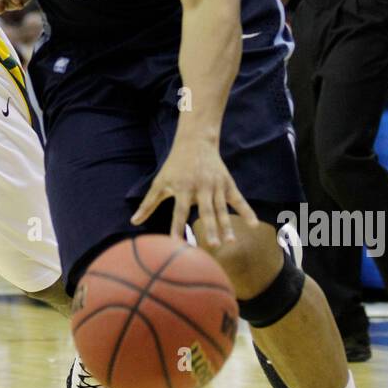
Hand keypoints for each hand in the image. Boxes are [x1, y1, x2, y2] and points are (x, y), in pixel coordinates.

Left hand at [131, 136, 257, 247]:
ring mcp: (216, 185)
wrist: (196, 142)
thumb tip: (133, 222)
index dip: (177, 226)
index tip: (175, 243)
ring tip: (230, 242)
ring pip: (222, 208)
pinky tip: (254, 225)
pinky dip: (247, 211)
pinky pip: (238, 199)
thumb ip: (148, 203)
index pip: (179, 211)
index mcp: (182, 188)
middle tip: (212, 245)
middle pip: (205, 211)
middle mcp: (201, 187)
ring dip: (226, 225)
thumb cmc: (174, 165)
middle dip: (209, 228)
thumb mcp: (160, 182)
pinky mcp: (227, 183)